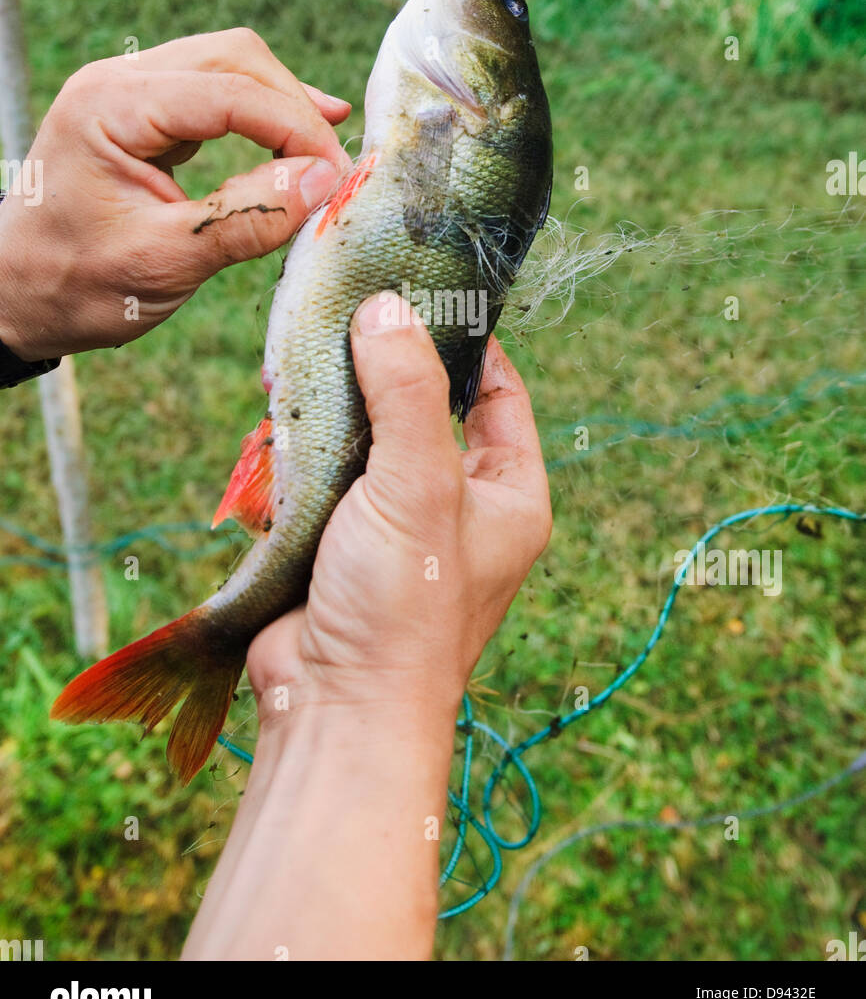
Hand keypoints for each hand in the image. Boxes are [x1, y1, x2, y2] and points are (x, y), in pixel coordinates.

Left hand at [0, 28, 350, 360]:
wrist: (16, 294)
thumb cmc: (76, 285)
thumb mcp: (165, 261)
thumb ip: (246, 218)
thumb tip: (325, 180)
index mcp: (111, 107)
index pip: (229, 93)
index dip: (296, 128)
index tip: (338, 176)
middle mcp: (118, 82)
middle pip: (234, 59)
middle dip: (294, 108)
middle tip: (335, 169)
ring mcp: (129, 91)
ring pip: (229, 67)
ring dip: (281, 106)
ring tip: (325, 152)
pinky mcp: (143, 112)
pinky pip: (214, 92)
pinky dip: (258, 116)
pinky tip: (292, 143)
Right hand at [248, 295, 552, 729]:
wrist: (334, 706)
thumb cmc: (402, 605)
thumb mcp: (418, 485)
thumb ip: (407, 392)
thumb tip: (389, 309)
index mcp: (508, 494)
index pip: (499, 393)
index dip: (466, 341)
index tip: (423, 292)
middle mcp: (458, 507)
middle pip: (422, 408)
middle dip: (377, 373)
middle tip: (340, 325)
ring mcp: (396, 525)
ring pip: (363, 438)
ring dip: (329, 412)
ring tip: (295, 374)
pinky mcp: (339, 541)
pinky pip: (320, 475)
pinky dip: (297, 454)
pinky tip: (275, 432)